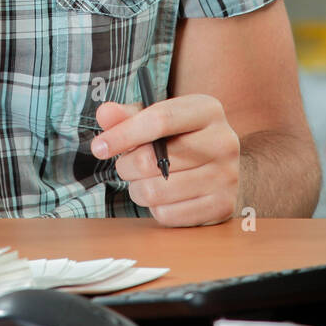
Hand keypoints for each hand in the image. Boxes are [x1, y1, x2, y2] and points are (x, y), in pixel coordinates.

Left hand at [91, 95, 240, 225]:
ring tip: (143, 180)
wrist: (222, 164)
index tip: (98, 147)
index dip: (123, 134)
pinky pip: (168, 215)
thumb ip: (128, 115)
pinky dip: (155, 208)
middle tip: (127, 165)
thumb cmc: (181, 136)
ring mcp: (227, 176)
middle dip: (127, 165)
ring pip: (156, 191)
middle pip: (152, 160)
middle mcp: (224, 141)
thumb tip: (105, 115)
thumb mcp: (157, 116)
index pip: (159, 119)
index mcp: (207, 110)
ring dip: (137, 189)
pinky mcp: (223, 207)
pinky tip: (163, 196)